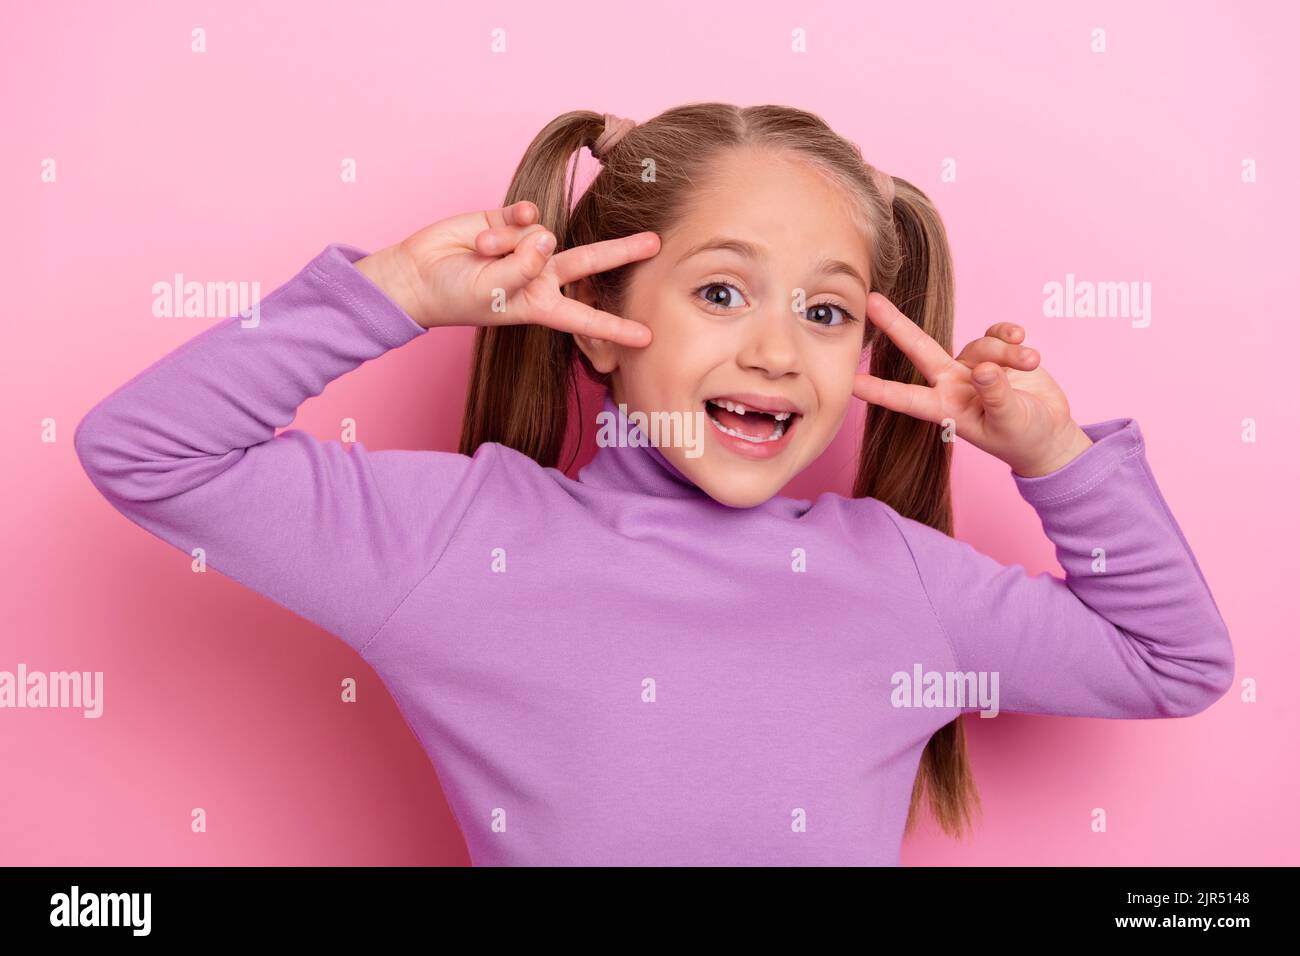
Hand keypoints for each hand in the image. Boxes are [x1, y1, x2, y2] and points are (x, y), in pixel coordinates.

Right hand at [355, 200, 659, 345]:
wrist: (418, 273)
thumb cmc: (455, 296)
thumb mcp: (493, 293)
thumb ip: (523, 267)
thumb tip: (547, 235)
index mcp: (540, 305)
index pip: (585, 316)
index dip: (615, 327)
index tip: (647, 336)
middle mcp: (540, 275)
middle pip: (589, 262)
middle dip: (622, 252)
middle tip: (656, 243)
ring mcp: (527, 247)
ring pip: (542, 235)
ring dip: (511, 244)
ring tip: (482, 255)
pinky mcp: (511, 222)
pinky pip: (526, 215)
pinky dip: (509, 223)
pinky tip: (488, 233)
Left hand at [853, 292, 1093, 477]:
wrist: (1049, 434)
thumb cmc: (1023, 437)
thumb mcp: (1010, 421)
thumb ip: (995, 394)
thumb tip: (982, 368)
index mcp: (947, 407)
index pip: (906, 398)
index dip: (878, 390)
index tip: (849, 382)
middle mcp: (953, 383)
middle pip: (920, 348)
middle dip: (896, 324)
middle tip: (872, 300)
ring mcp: (973, 366)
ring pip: (981, 343)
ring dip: (1008, 352)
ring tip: (1030, 365)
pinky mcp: (996, 353)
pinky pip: (999, 333)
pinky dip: (1012, 336)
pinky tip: (1025, 344)